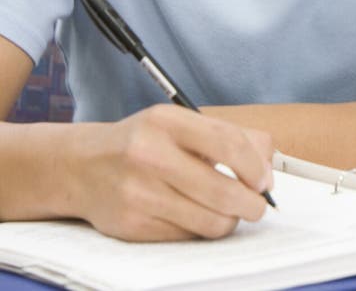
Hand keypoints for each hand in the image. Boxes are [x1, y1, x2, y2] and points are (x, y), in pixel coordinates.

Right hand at [67, 105, 273, 240]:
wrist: (83, 167)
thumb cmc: (143, 143)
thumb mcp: (179, 124)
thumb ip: (229, 136)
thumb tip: (268, 168)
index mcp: (166, 121)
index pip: (228, 144)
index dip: (256, 167)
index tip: (263, 179)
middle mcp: (150, 155)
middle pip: (224, 192)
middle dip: (252, 203)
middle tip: (256, 203)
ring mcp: (139, 193)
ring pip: (211, 222)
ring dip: (229, 220)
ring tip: (228, 210)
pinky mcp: (133, 226)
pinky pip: (188, 237)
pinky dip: (201, 230)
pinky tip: (195, 215)